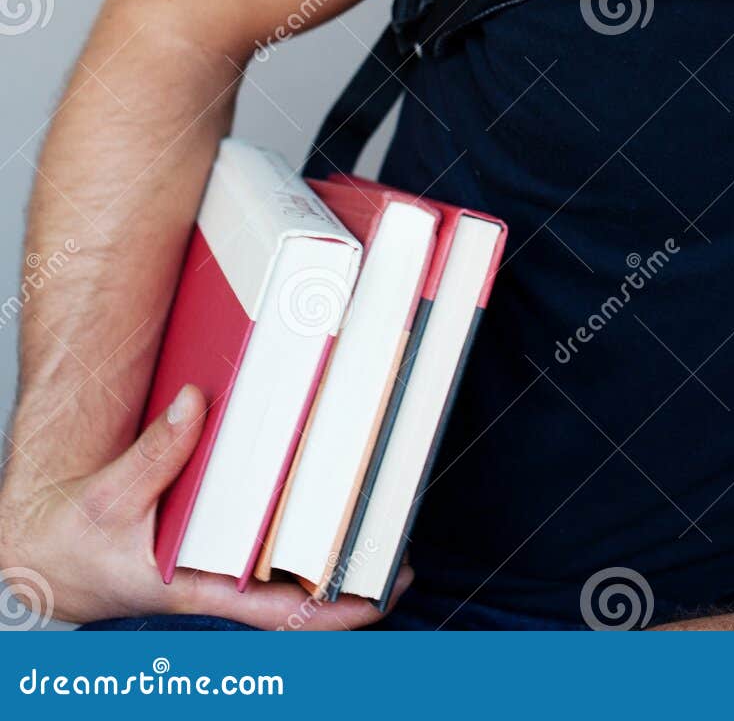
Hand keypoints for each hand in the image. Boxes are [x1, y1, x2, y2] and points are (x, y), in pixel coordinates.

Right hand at [0, 383, 412, 629]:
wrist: (48, 550)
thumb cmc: (77, 540)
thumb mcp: (109, 497)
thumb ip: (155, 453)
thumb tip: (196, 403)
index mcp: (198, 587)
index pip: (281, 613)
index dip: (337, 610)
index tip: (384, 592)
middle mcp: (218, 579)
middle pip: (299, 588)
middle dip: (352, 570)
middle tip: (403, 537)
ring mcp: (218, 562)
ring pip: (288, 561)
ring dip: (333, 541)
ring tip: (383, 509)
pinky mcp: (213, 540)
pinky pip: (265, 537)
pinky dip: (297, 520)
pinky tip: (325, 491)